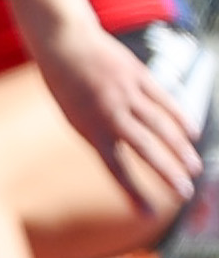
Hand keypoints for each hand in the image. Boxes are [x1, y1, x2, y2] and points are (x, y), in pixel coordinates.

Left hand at [36, 19, 205, 215]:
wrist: (63, 43)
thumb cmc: (68, 87)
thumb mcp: (76, 118)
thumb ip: (103, 138)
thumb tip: (130, 159)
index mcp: (90, 129)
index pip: (116, 168)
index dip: (133, 192)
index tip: (149, 214)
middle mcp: (110, 113)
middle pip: (145, 148)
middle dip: (167, 173)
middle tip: (185, 194)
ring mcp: (126, 93)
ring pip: (160, 125)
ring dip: (180, 149)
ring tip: (195, 169)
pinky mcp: (138, 75)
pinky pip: (164, 99)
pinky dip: (180, 116)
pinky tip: (193, 132)